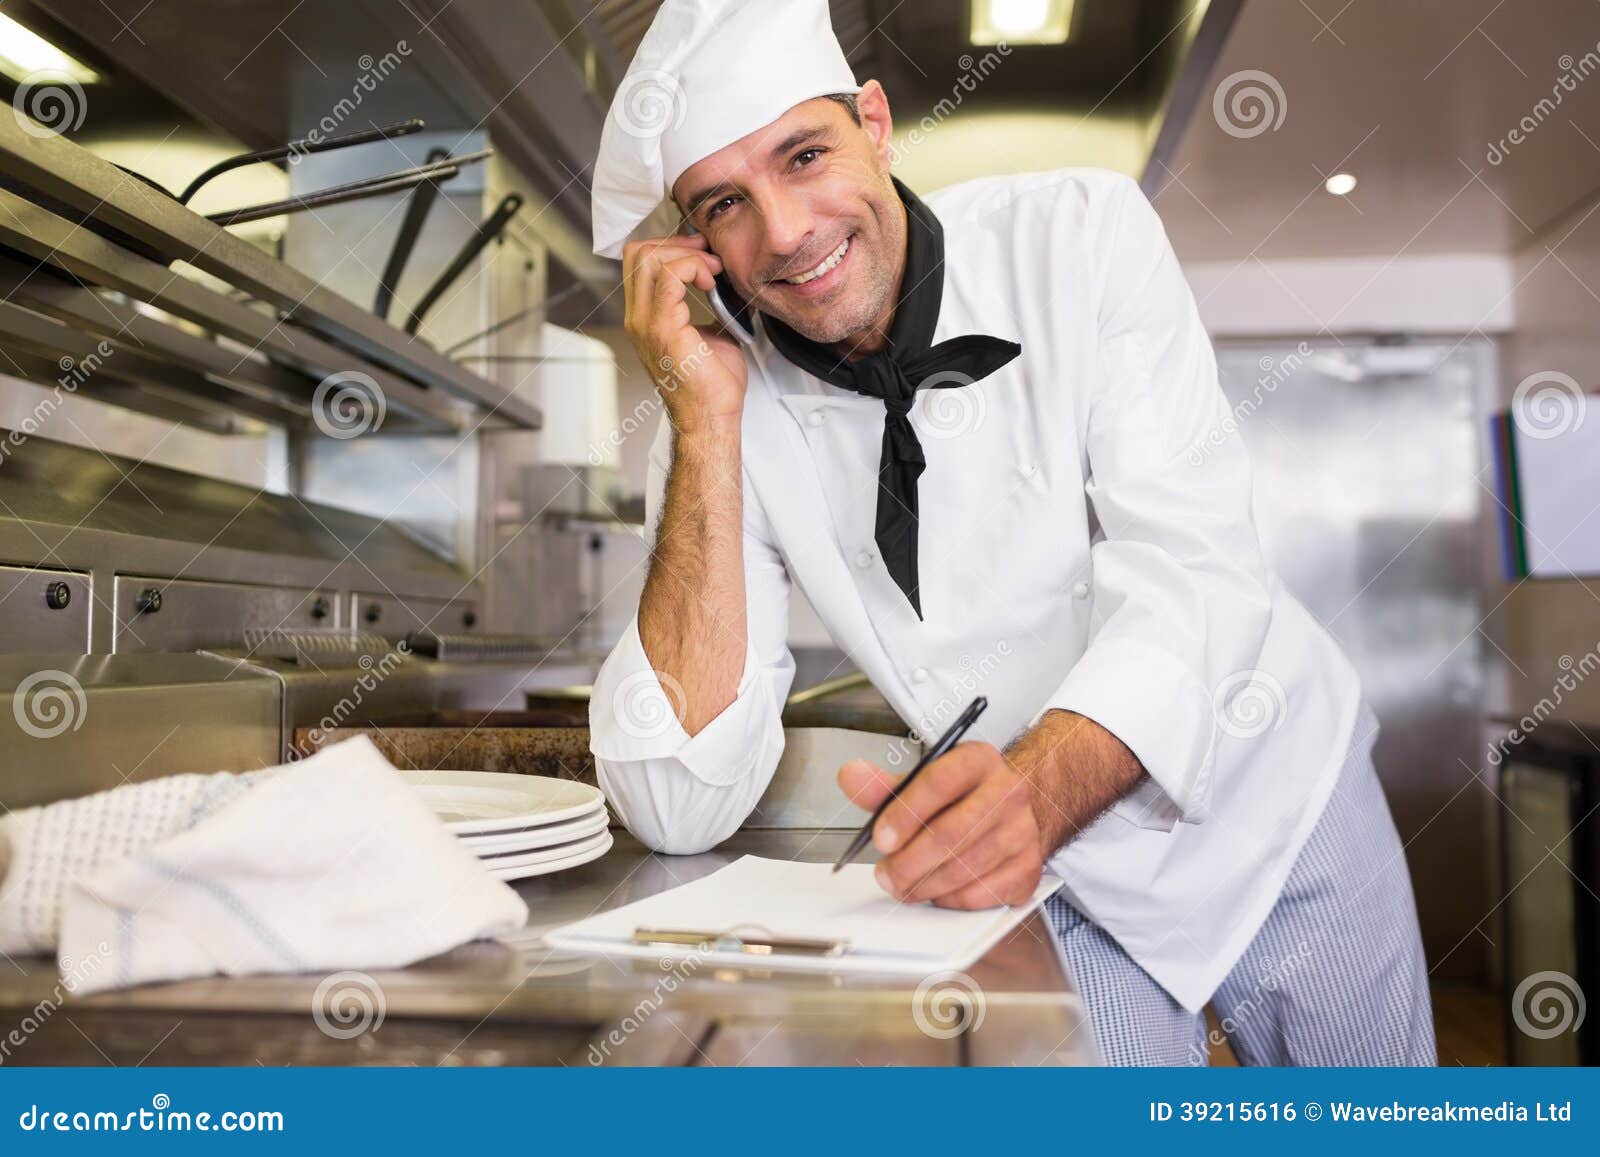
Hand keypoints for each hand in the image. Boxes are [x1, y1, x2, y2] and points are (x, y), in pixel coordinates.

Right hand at [622, 232, 747, 432]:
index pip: (638, 261)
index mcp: (645, 318)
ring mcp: (646, 323)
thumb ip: (711, 304)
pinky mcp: (663, 328)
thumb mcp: (713, 331)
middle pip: (638, 252)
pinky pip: (670, 276)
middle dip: (677, 243)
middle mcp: (638, 318)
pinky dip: (693, 267)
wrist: (711, 417)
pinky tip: (710, 282)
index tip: (703, 252)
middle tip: (708, 254)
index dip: (669, 246)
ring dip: (688, 254)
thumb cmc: (713, 385)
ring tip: (713, 270)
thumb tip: (732, 280)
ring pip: (649, 258)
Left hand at [837, 742, 1045, 909]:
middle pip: (952, 833)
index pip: (939, 782)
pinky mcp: (1028, 868)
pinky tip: (937, 890)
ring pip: (965, 868)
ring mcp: (1023, 832)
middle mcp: (1007, 792)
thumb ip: (883, 786)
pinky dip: (951, 899)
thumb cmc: (958, 798)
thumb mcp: (920, 783)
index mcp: (977, 760)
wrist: (1007, 812)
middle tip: (886, 875)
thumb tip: (851, 776)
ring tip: (903, 885)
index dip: (904, 814)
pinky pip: (983, 893)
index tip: (880, 839)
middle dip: (909, 862)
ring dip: (924, 885)